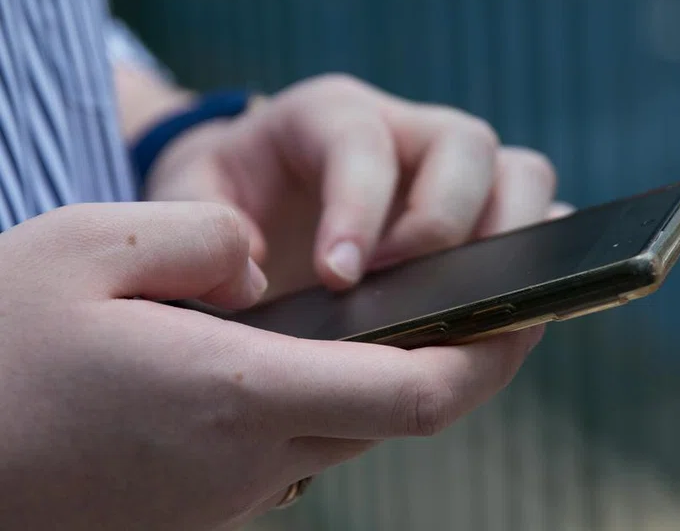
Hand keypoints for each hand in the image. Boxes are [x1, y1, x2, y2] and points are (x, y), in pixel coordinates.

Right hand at [0, 202, 542, 529]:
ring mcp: (227, 494)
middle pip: (402, 412)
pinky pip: (298, 441)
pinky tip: (320, 350)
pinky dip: (335, 393)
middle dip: (463, 357)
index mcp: (236, 393)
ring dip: (397, 374)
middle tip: (493, 294)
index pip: (420, 391)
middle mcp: (249, 459)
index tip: (531, 308)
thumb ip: (202, 239)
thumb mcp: (85, 247)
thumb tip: (257, 265)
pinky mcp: (202, 503)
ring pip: (352, 427)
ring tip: (413, 308)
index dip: (492, 352)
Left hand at [144, 74, 569, 298]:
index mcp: (329, 113)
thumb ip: (212, 231)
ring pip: (523, 174)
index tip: (338, 279)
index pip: (362, 143)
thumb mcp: (194, 197)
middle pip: (467, 145)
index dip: (358, 210)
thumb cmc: (226, 192)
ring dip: (506, 241)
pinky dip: (533, 260)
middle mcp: (406, 127)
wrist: (258, 184)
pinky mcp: (484, 205)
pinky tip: (496, 312)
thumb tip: (264, 281)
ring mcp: (454, 167)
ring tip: (458, 305)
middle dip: (442, 224)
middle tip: (402, 289)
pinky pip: (540, 217)